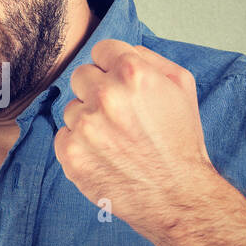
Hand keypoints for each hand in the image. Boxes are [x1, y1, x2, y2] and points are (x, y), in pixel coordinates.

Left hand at [53, 39, 218, 238]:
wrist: (177, 195)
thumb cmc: (181, 141)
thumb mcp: (182, 86)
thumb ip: (150, 58)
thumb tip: (123, 51)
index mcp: (132, 72)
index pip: (101, 50)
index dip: (112, 66)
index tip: (120, 84)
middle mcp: (105, 95)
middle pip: (81, 75)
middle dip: (97, 90)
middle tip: (119, 115)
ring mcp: (85, 125)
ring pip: (72, 108)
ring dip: (89, 120)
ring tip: (116, 140)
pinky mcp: (71, 153)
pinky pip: (63, 136)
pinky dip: (79, 145)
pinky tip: (103, 156)